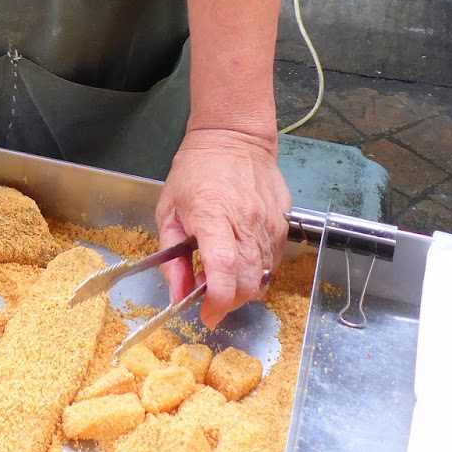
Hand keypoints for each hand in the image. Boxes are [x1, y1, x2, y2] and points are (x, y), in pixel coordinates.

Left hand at [155, 127, 290, 327]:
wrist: (233, 138)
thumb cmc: (194, 171)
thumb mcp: (168, 210)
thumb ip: (172, 257)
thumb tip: (179, 296)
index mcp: (212, 214)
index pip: (224, 267)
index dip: (217, 299)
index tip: (206, 314)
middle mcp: (246, 221)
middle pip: (248, 281)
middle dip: (230, 301)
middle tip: (210, 296)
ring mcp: (269, 223)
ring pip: (264, 277)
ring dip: (244, 288)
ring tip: (224, 274)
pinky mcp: (283, 224)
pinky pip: (274, 262)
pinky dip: (258, 271)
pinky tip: (241, 259)